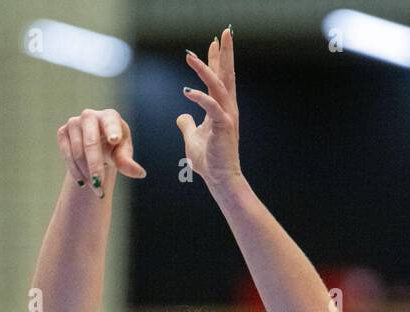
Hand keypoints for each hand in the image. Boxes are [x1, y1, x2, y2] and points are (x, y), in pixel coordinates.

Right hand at [56, 108, 145, 198]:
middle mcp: (89, 115)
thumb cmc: (113, 146)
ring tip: (97, 189)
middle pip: (91, 144)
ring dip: (87, 174)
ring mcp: (73, 122)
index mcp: (109, 116)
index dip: (112, 131)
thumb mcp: (122, 153)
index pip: (111, 124)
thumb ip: (128, 162)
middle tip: (100, 189)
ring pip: (78, 154)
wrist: (95, 143)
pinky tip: (84, 183)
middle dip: (95, 167)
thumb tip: (140, 174)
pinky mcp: (62, 132)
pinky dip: (76, 172)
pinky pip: (67, 156)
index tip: (115, 140)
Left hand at [178, 27, 240, 188]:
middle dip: (225, 53)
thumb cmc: (209, 162)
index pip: (218, 79)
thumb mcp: (192, 139)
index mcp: (221, 108)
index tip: (214, 42)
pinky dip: (199, 97)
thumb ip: (188, 125)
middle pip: (226, 74)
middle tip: (224, 32)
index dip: (215, 60)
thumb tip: (181, 116)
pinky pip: (211, 107)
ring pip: (218, 86)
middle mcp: (227, 108)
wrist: (220, 180)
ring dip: (206, 69)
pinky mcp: (223, 126)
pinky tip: (187, 90)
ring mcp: (227, 116)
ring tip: (193, 56)